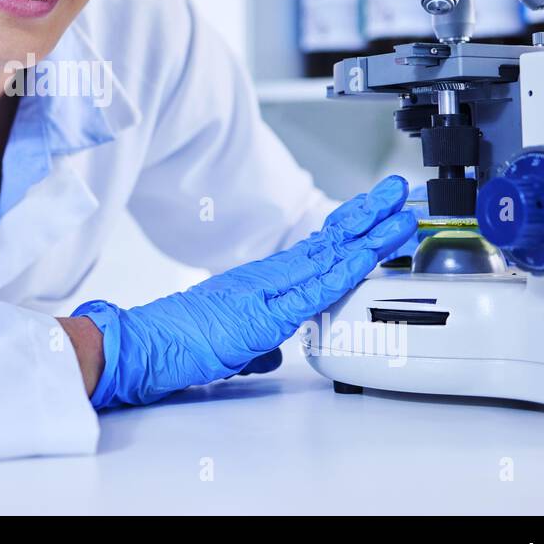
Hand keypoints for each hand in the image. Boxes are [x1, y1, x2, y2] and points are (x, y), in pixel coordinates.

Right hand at [71, 175, 416, 407]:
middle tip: (399, 189)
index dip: (352, 228)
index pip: (318, 249)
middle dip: (369, 214)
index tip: (379, 212)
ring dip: (369, 234)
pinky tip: (367, 257)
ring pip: (329, 256)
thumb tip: (275, 354)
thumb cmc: (180, 343)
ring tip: (399, 212)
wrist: (144, 346)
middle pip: (329, 239)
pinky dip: (344, 271)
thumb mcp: (234, 346)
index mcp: (264, 282)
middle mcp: (269, 277)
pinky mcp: (265, 315)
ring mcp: (268, 290)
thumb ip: (260, 346)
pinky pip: (313, 291)